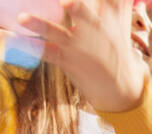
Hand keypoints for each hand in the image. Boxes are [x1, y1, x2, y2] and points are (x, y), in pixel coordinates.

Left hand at [17, 0, 148, 112]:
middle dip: (77, 9)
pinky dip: (31, 49)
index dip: (98, 1)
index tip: (71, 0)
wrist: (123, 93)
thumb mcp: (122, 30)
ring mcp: (81, 50)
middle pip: (86, 17)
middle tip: (66, 2)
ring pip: (60, 35)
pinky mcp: (70, 63)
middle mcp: (96, 35)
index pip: (106, 5)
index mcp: (110, 23)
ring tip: (23, 18)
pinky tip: (14, 41)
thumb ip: (119, 9)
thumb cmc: (117, 56)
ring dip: (41, 26)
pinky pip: (48, 54)